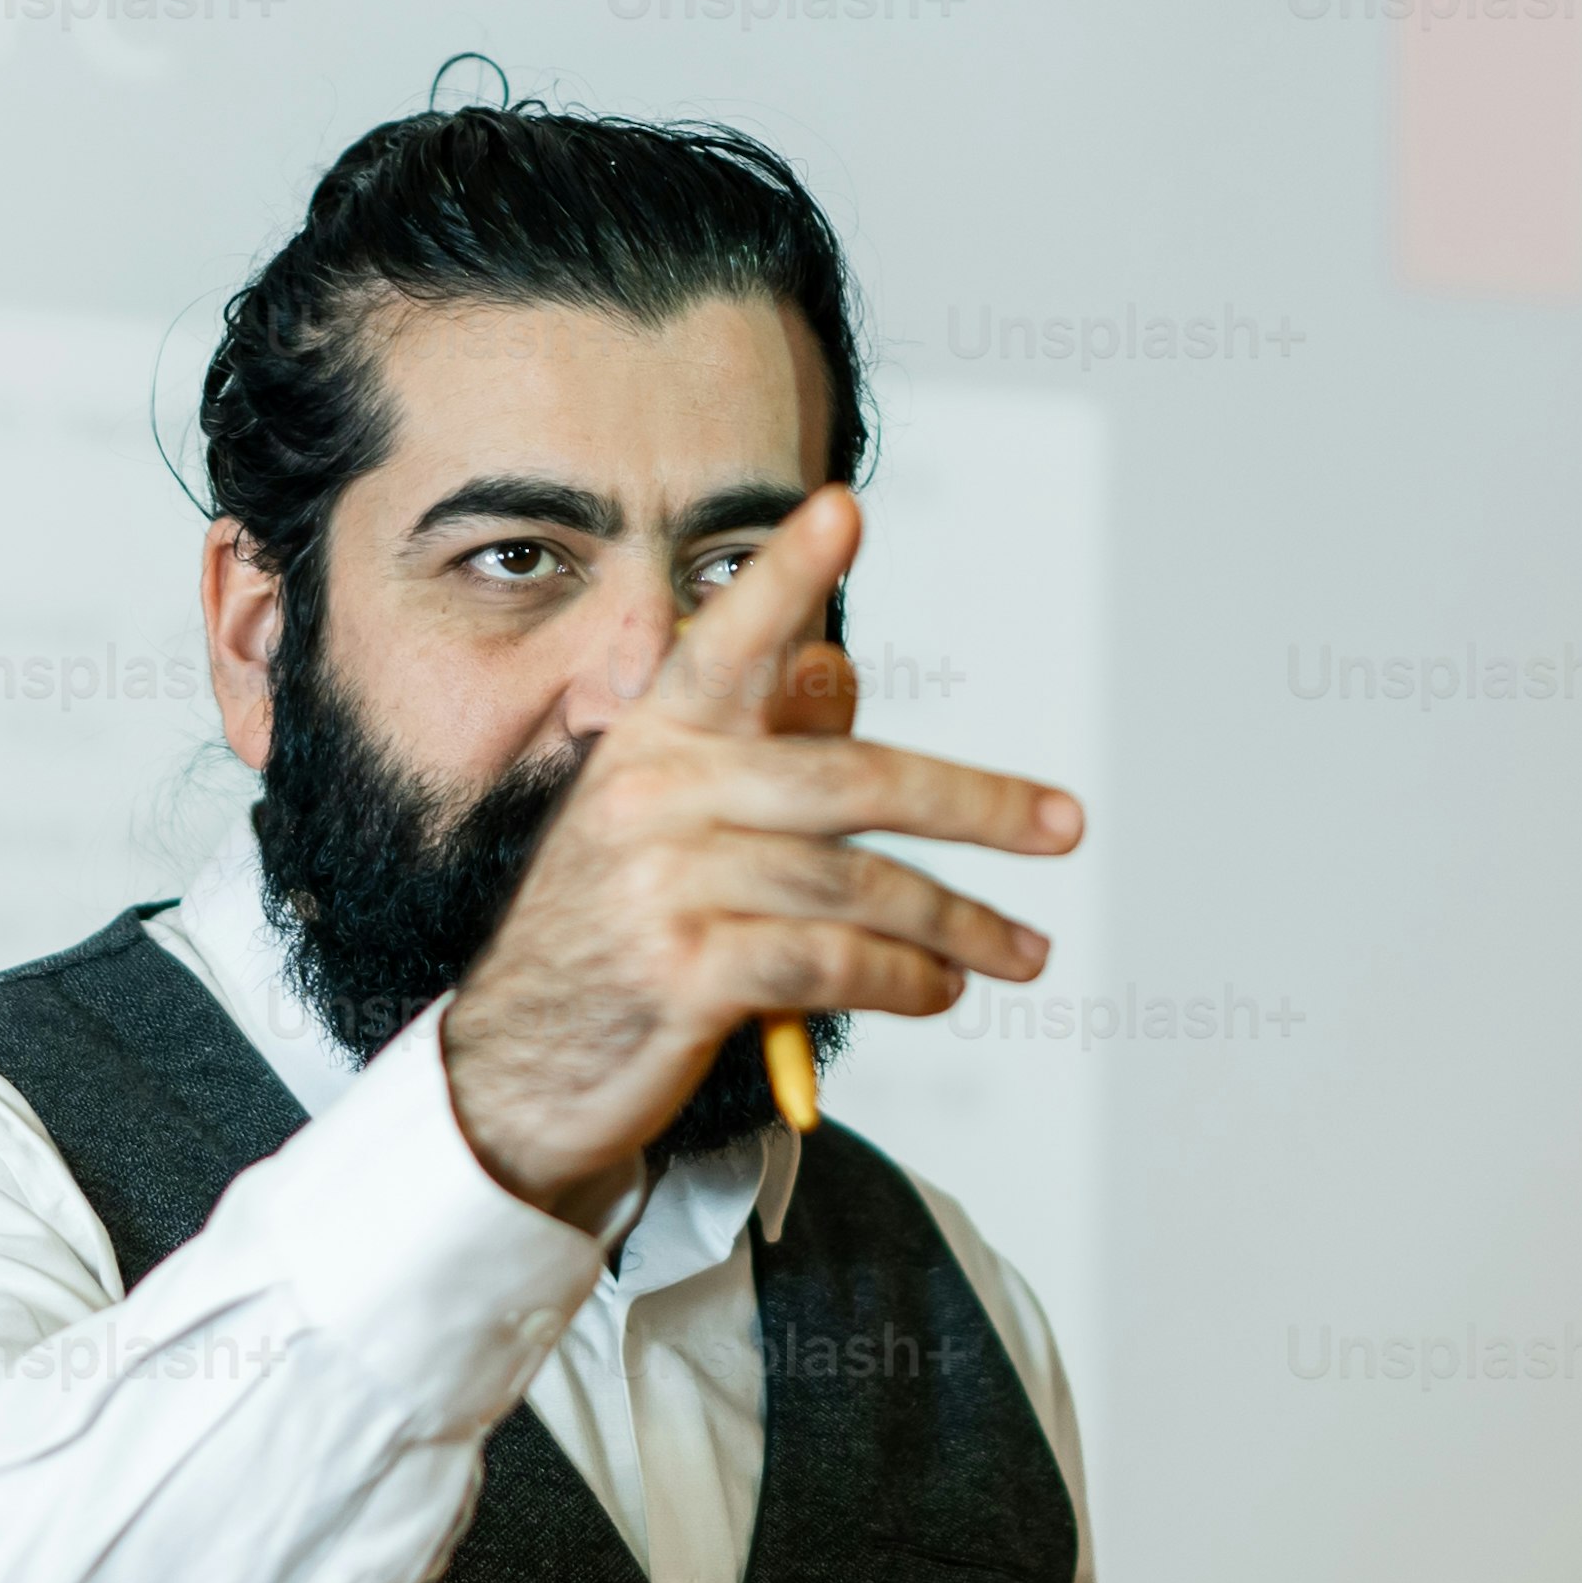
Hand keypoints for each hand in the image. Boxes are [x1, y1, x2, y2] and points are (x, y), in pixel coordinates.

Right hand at [435, 484, 1081, 1228]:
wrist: (518, 1070)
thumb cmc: (620, 934)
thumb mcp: (675, 828)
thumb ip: (760, 753)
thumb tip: (838, 667)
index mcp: (650, 740)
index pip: (726, 643)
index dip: (784, 576)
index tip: (842, 512)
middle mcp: (649, 796)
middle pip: (846, 779)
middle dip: (974, 804)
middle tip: (1064, 825)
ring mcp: (660, 885)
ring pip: (854, 884)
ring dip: (957, 923)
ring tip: (1020, 950)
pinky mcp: (679, 975)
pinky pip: (829, 964)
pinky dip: (903, 978)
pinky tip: (939, 988)